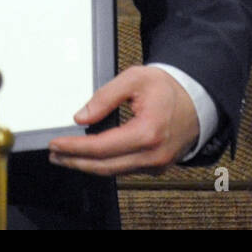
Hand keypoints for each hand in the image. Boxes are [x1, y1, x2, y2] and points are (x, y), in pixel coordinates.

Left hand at [48, 65, 200, 174]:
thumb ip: (104, 97)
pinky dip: (105, 164)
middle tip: (54, 155)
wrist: (198, 100)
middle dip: (75, 162)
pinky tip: (90, 157)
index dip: (75, 147)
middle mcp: (154, 155)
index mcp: (148, 133)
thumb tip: (81, 117)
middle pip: (105, 166)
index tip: (55, 144)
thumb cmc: (167, 88)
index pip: (102, 147)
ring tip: (65, 157)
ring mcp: (158, 164)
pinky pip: (126, 169)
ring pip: (115, 171)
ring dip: (88, 166)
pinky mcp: (158, 165)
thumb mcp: (133, 80)